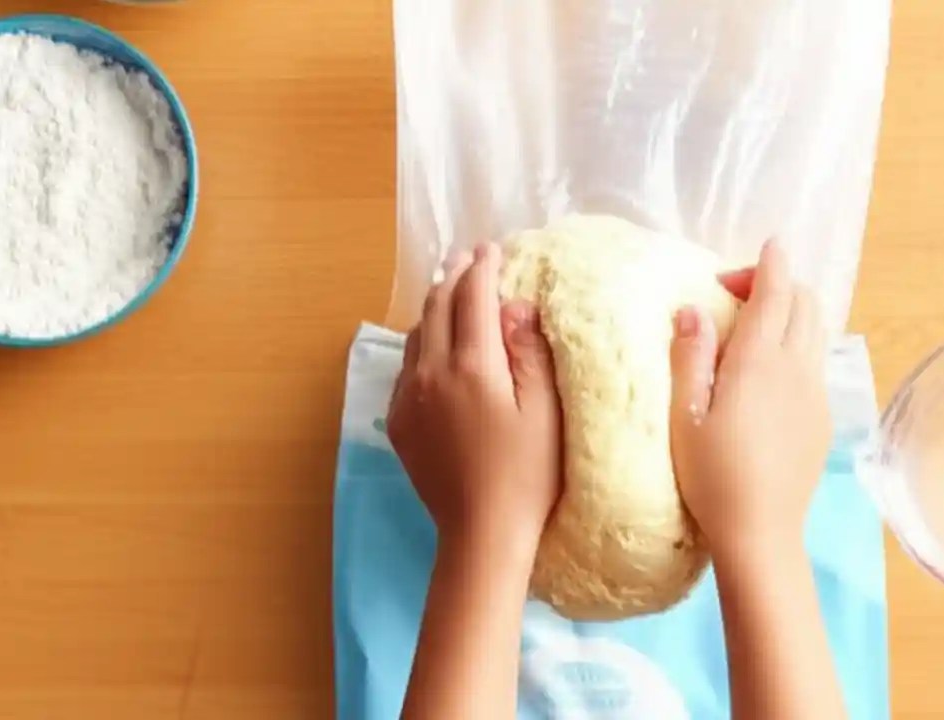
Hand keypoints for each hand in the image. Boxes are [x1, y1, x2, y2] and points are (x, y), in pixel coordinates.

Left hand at [387, 242, 562, 549]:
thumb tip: (514, 306)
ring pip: (417, 334)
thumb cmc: (527, 474)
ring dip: (436, 306)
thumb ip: (529, 352)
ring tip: (452, 292)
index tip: (494, 249)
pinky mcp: (399, 422)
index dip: (484, 267)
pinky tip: (436, 346)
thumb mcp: (543, 410)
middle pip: (437, 307)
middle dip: (455, 276)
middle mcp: (431, 373)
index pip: (473, 297)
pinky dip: (423, 342)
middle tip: (471, 258)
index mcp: (472, 366)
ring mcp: (409, 398)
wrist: (481, 532)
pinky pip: (408, 366)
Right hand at [669, 241, 831, 556]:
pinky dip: (797, 343)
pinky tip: (767, 372)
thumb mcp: (685, 413)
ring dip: (791, 313)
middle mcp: (797, 368)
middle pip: (806, 302)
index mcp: (761, 360)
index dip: (772, 262)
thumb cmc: (711, 474)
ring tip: (752, 328)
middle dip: (779, 283)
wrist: (761, 531)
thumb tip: (693, 308)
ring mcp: (815, 394)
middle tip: (737, 296)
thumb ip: (691, 355)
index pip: (777, 291)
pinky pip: (815, 362)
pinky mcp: (821, 417)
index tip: (768, 244)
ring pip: (816, 330)